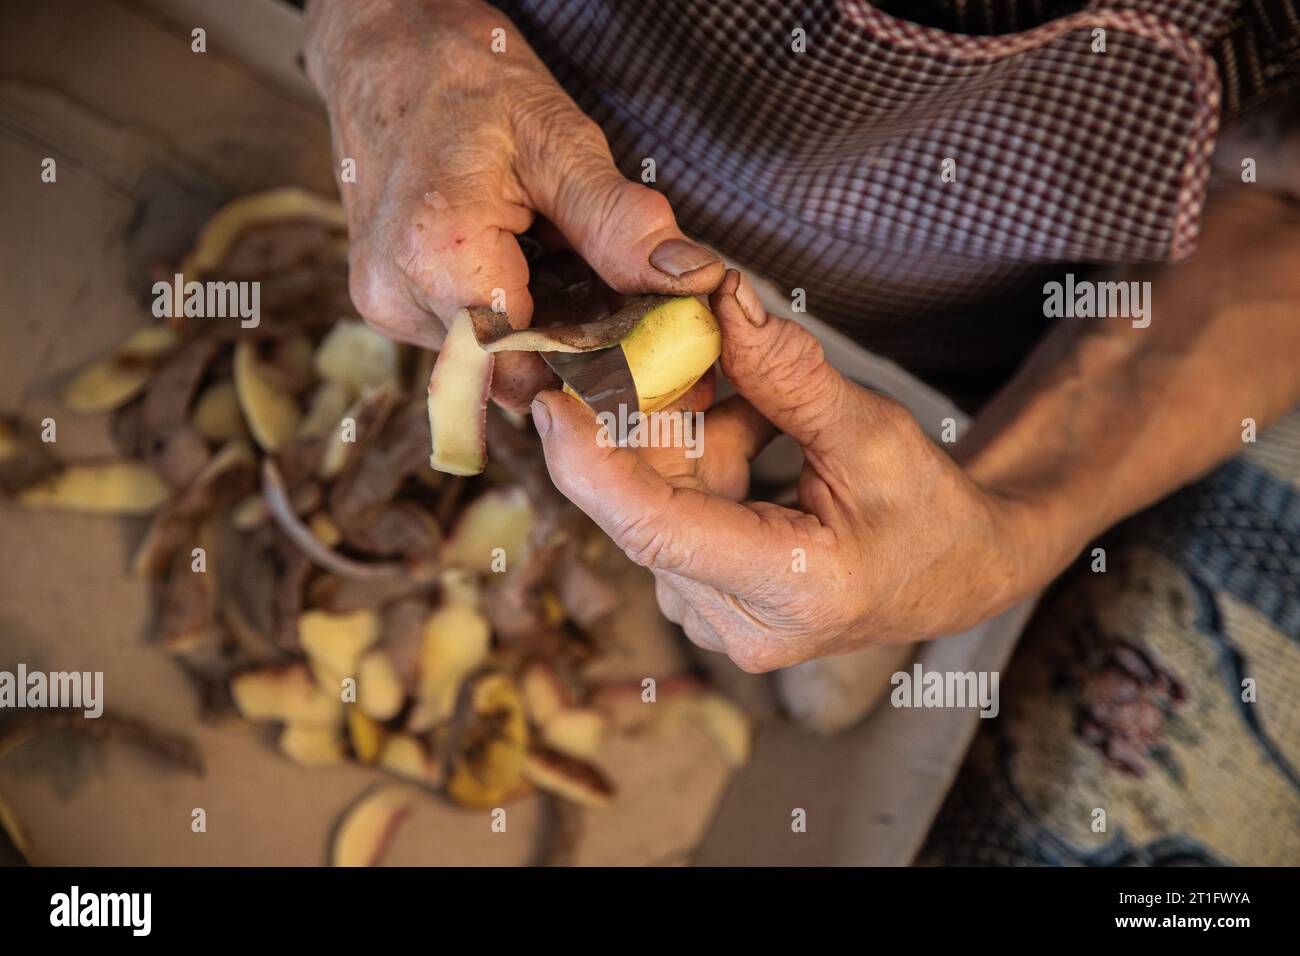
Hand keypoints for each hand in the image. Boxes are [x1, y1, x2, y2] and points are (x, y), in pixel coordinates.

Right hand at [304, 0, 723, 408]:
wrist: (385, 49)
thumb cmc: (470, 80)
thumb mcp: (560, 141)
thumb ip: (620, 224)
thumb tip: (691, 280)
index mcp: (441, 259)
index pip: (533, 368)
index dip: (594, 363)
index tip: (641, 337)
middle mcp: (401, 298)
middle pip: (512, 371)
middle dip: (570, 340)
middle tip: (606, 283)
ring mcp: (387, 306)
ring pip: (489, 360)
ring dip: (537, 324)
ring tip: (553, 254)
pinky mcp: (387, 304)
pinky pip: (464, 337)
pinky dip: (505, 310)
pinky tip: (519, 258)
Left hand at [530, 271, 1036, 671]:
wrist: (948, 573)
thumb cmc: (926, 510)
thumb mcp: (872, 432)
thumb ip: (787, 373)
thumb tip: (717, 295)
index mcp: (792, 587)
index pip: (656, 529)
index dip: (589, 463)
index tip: (549, 399)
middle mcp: (737, 623)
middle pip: (646, 501)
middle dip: (651, 412)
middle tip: (672, 331)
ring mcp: (712, 618)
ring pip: (653, 498)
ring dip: (686, 432)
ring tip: (757, 402)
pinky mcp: (698, 599)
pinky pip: (665, 508)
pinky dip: (695, 456)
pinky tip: (750, 431)